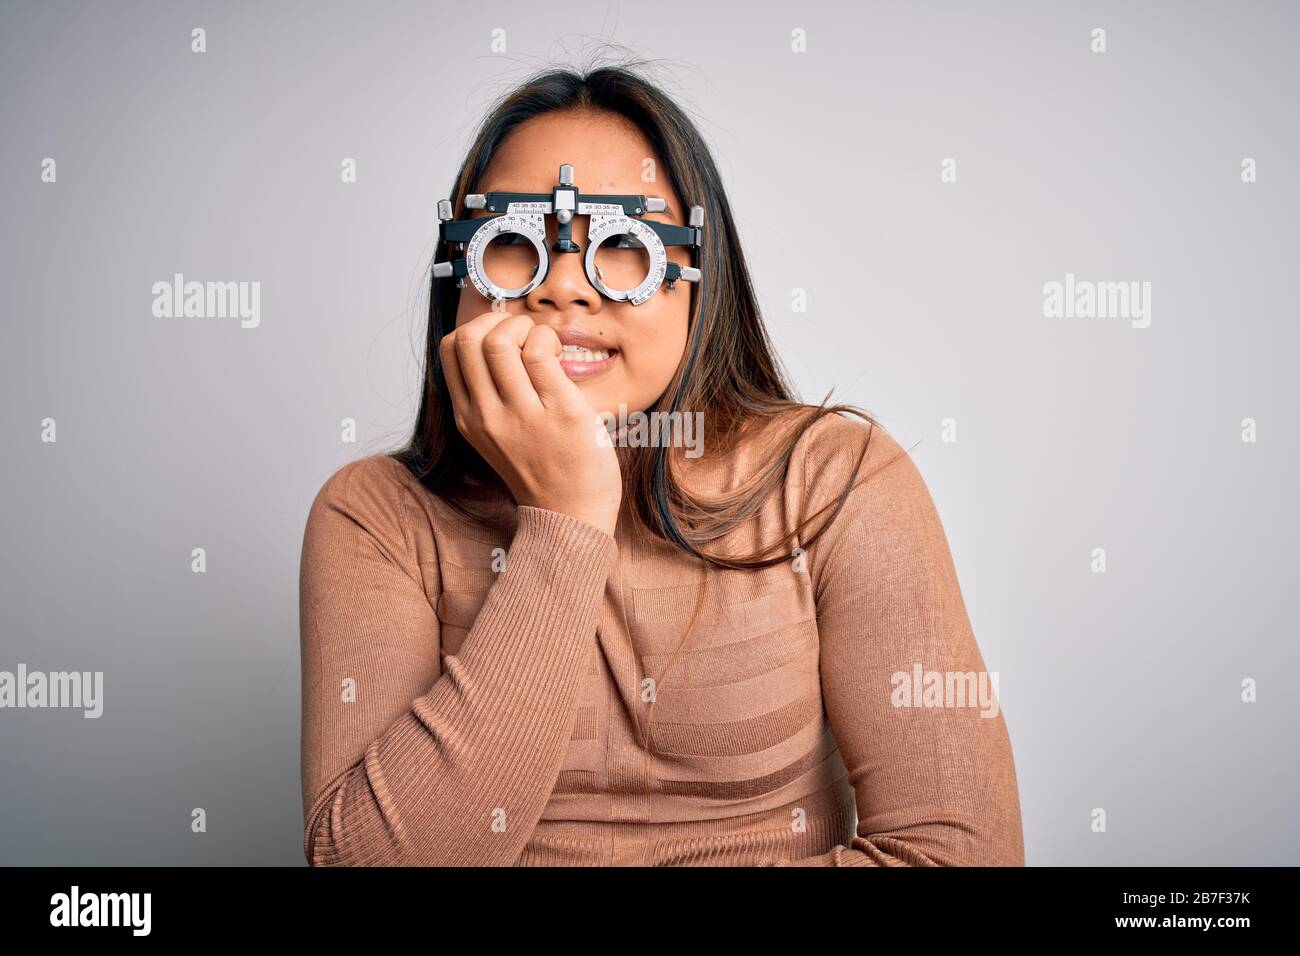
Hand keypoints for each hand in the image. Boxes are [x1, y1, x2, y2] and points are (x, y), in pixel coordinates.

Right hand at [440, 310, 621, 537]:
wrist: (571, 516)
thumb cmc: (544, 471)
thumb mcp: (498, 435)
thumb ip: (491, 396)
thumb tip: (499, 340)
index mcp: (469, 418)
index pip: (450, 350)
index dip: (477, 329)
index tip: (505, 339)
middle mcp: (486, 416)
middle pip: (467, 338)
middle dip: (498, 321)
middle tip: (525, 336)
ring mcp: (520, 415)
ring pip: (499, 341)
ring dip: (524, 327)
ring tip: (544, 345)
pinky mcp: (559, 411)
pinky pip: (539, 352)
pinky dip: (548, 339)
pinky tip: (559, 355)